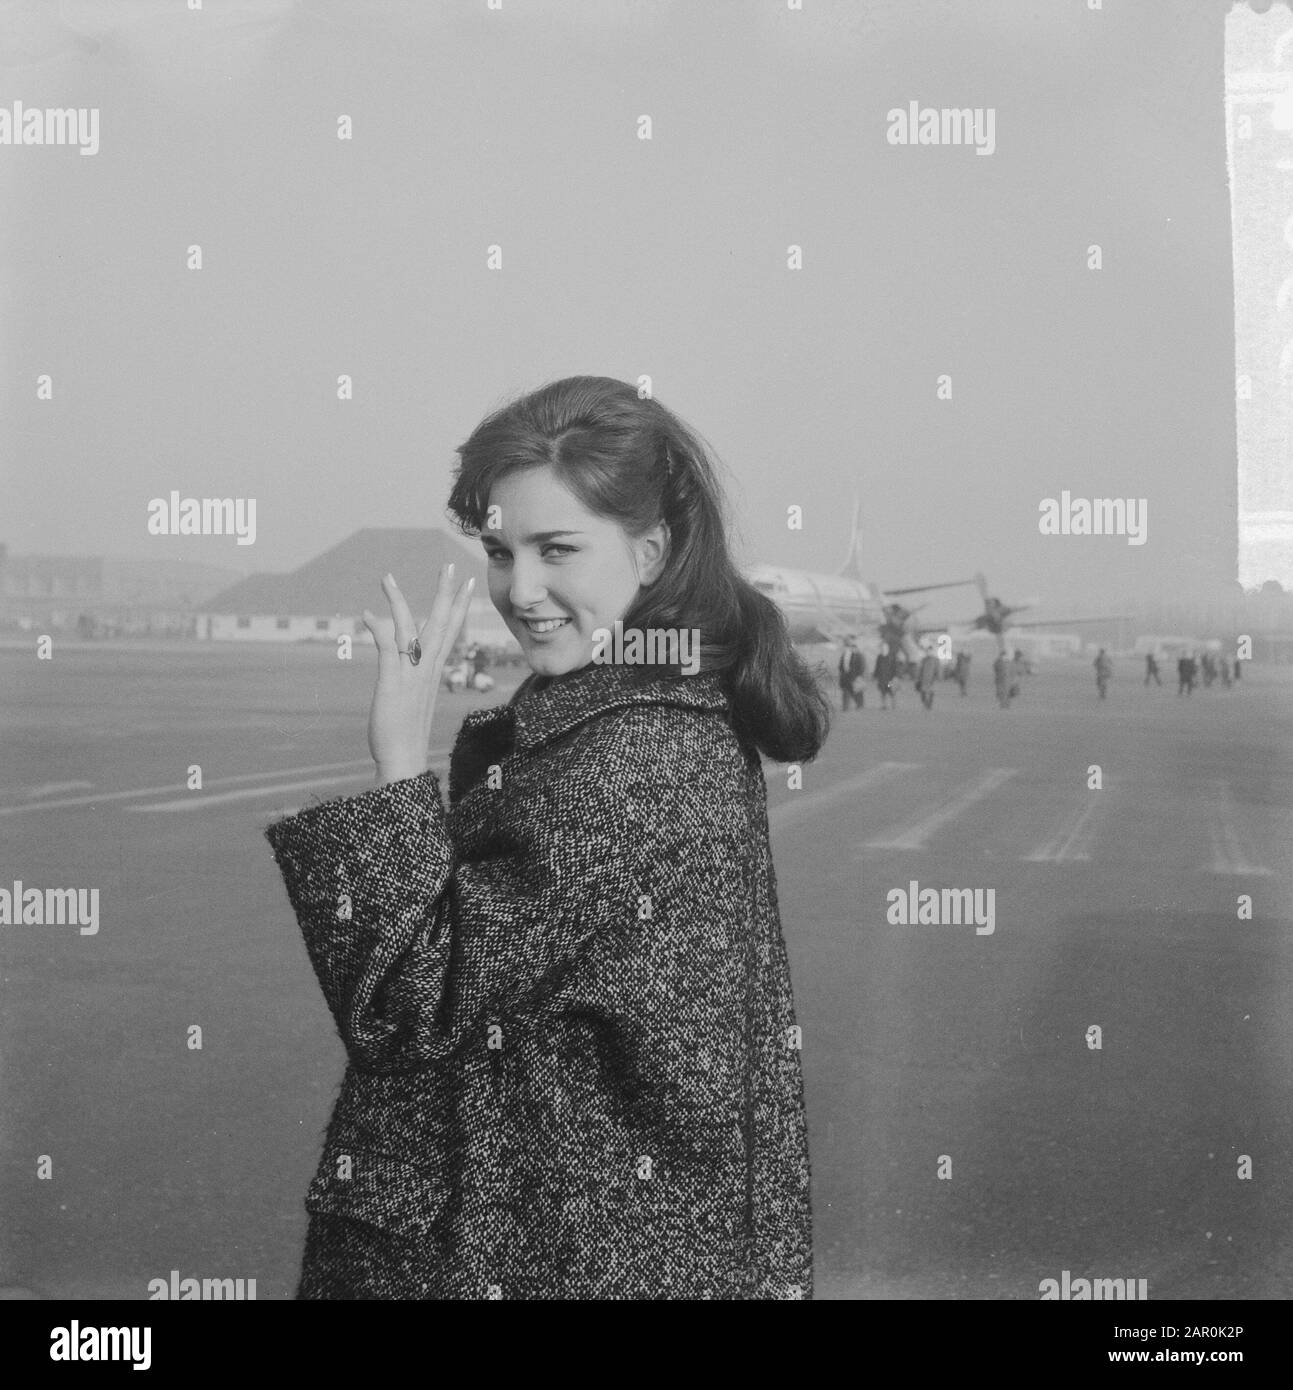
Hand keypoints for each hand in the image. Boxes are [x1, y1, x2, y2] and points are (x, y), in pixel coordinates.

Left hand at [360, 565, 474, 783]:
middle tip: (450, 566)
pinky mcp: (394, 683)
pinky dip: (378, 629)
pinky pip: (387, 649)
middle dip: (445, 593)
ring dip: (399, 601)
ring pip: (411, 630)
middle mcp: (427, 670)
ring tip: (387, 577)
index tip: (466, 584)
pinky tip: (368, 614)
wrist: (404, 762)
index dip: (458, 607)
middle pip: (441, 624)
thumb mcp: (411, 704)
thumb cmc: (405, 738)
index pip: (450, 632)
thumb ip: (412, 684)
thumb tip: (407, 673)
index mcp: (434, 674)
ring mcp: (412, 676)